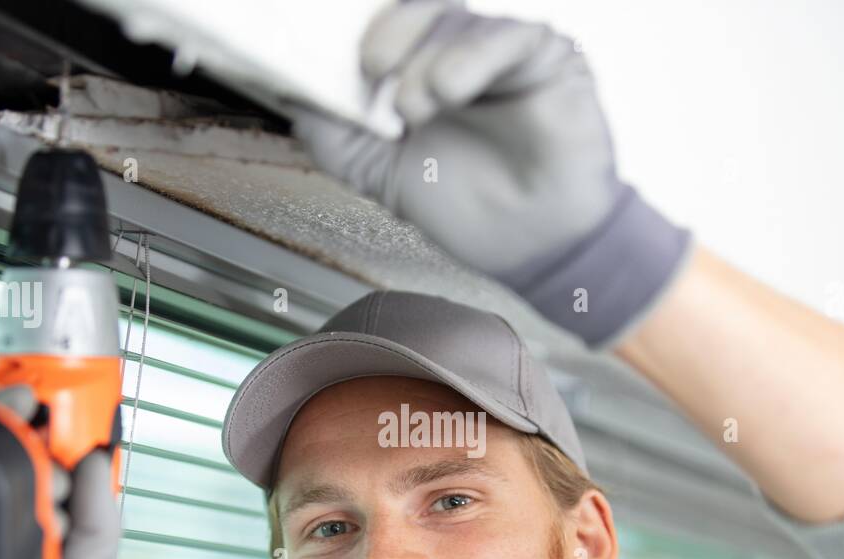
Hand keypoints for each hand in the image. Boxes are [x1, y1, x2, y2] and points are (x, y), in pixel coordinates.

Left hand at [290, 0, 691, 347]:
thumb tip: (294, 102)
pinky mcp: (548, 57)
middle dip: (386, 34)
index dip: (356, 35)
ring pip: (457, 20)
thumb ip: (340, 141)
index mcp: (420, 74)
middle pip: (417, 10)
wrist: (537, 249)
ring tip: (417, 107)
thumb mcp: (387, 178)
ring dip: (425, 59)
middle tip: (372, 69)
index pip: (385, 29)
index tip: (331, 58)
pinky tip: (451, 89)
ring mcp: (504, 53)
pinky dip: (473, 55)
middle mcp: (460, 55)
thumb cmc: (475, 212)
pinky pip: (510, 35)